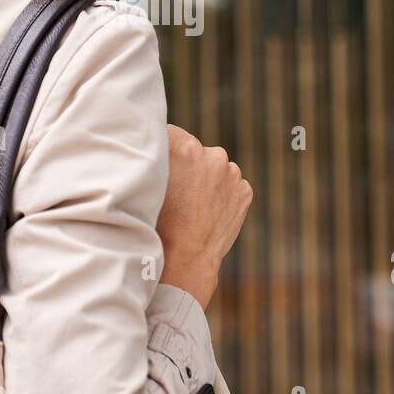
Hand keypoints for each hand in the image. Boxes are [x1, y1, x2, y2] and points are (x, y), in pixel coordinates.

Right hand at [156, 124, 251, 310]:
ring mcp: (232, 173)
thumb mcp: (148, 183)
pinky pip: (230, 186)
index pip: (170, 133)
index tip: (158, 164)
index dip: (163, 149)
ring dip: (206, 179)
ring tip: (192, 205)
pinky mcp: (245, 190)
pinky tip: (207, 212)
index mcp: (185, 146)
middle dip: (187, 164)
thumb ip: (155, 158)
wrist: (186, 260)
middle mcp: (213, 153)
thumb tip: (153, 143)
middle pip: (195, 150)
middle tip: (175, 190)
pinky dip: (221, 195)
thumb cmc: (158, 222)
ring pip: (215, 168)